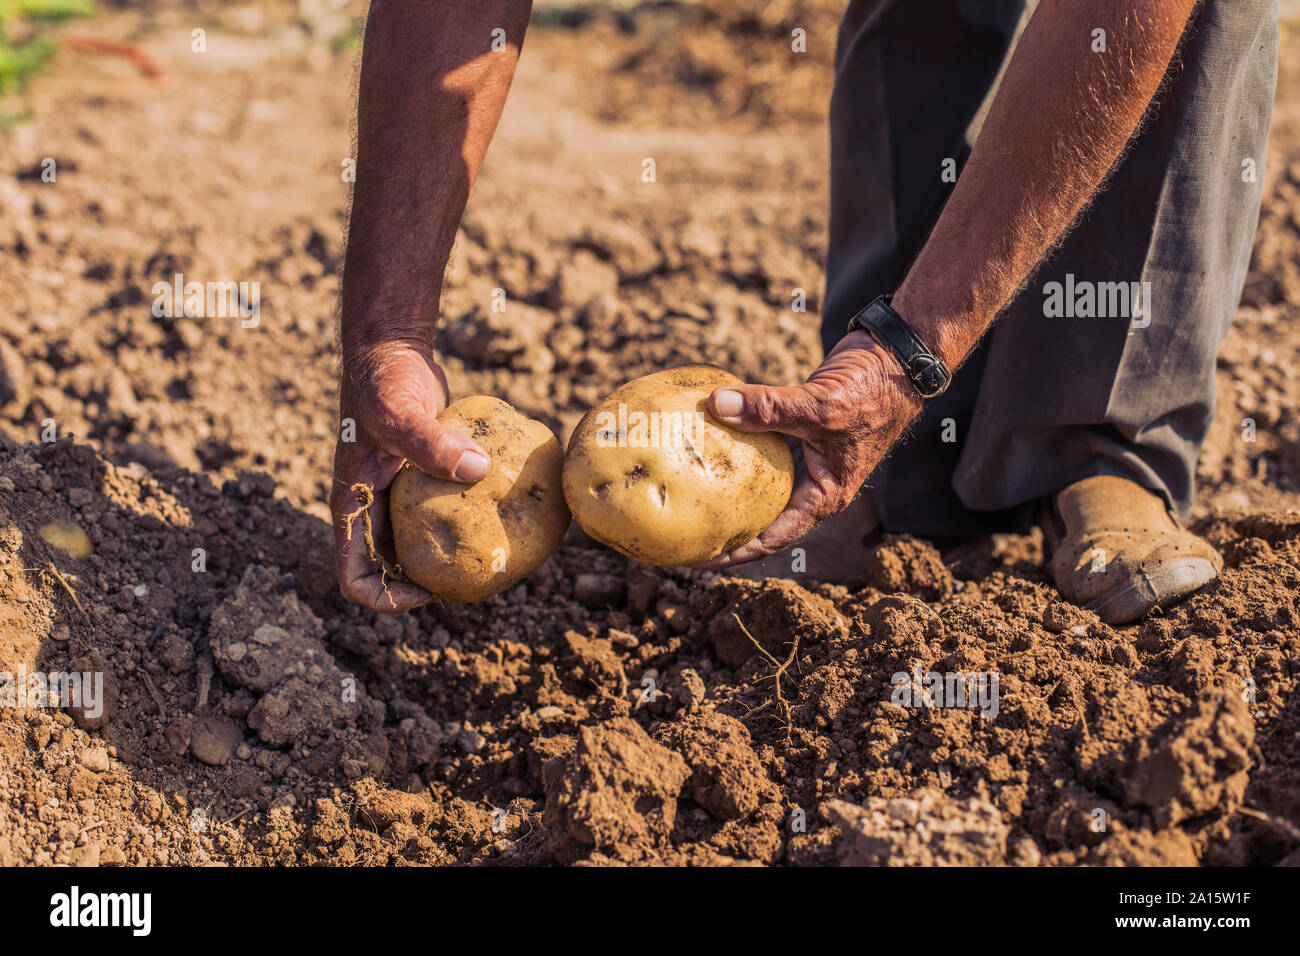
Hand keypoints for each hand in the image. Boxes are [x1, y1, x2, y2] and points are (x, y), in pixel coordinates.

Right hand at [330, 342, 489, 612]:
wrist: (391, 350)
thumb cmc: (383, 382)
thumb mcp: (399, 414)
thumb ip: (432, 445)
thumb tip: (480, 470)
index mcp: (353, 505)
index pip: (354, 574)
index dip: (384, 597)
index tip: (424, 593)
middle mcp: (373, 506)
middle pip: (391, 568)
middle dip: (423, 585)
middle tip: (469, 585)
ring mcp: (398, 493)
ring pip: (419, 542)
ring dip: (445, 556)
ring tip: (488, 558)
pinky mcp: (424, 477)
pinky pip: (442, 510)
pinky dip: (464, 518)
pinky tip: (501, 516)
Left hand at [693, 332, 922, 569]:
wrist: (895, 357)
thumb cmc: (872, 392)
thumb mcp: (821, 406)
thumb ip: (769, 408)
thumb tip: (717, 405)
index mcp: (823, 496)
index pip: (770, 538)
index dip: (733, 551)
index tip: (696, 558)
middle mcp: (809, 483)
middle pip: (757, 515)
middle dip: (720, 524)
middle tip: (677, 529)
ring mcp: (801, 457)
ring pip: (753, 479)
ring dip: (721, 485)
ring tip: (680, 490)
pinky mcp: (793, 430)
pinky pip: (755, 444)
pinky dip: (731, 443)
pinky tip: (699, 440)